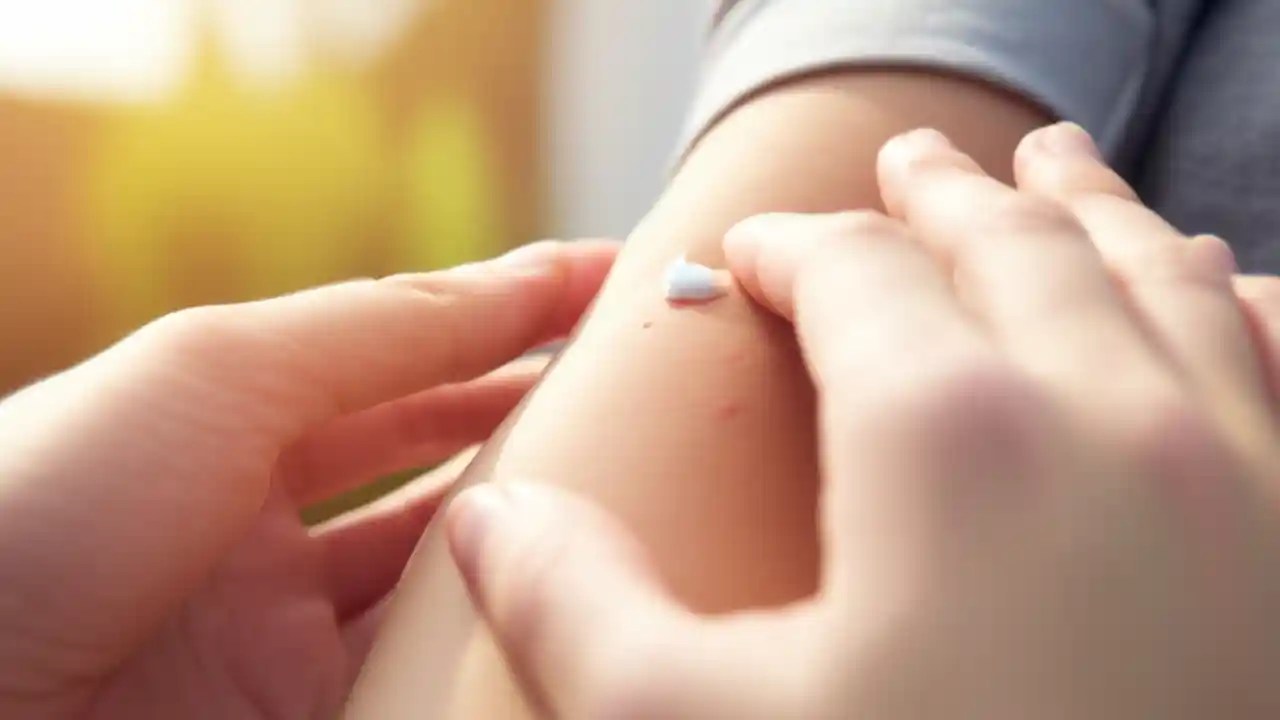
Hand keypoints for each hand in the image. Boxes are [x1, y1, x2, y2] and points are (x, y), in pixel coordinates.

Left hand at [0, 240, 616, 718]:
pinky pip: (421, 676)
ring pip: (442, 576)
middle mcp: (260, 529)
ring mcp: (280, 639)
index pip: (405, 358)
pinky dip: (489, 639)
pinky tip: (559, 605)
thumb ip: (388, 328)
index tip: (619, 287)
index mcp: (226, 423)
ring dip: (531, 536)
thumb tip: (534, 274)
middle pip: (437, 465)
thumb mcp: (225, 372)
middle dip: (541, 423)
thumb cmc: (44, 502)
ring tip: (638, 489)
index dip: (511, 318)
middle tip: (655, 391)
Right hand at [444, 126, 1279, 718]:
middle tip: (906, 158)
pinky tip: (1219, 290)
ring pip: (1160, 269)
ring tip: (1056, 174)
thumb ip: (581, 613)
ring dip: (1092, 208)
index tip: (749, 248)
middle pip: (1013, 241)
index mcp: (956, 437)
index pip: (851, 275)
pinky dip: (1237, 297)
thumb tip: (491, 518)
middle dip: (942, 194)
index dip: (787, 247)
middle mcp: (1121, 415)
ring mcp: (1251, 471)